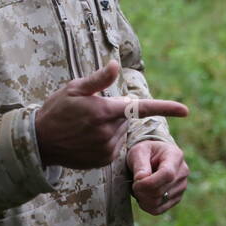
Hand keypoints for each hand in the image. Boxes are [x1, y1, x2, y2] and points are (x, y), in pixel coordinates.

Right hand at [35, 60, 188, 169]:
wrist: (39, 142)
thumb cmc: (56, 110)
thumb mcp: (74, 88)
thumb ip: (98, 79)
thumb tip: (115, 64)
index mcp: (104, 111)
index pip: (140, 108)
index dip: (165, 108)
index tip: (185, 110)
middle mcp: (108, 132)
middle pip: (126, 117)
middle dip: (115, 112)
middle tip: (90, 112)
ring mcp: (107, 149)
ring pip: (120, 132)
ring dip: (110, 127)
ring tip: (85, 126)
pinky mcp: (104, 160)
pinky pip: (114, 145)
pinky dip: (106, 140)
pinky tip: (86, 139)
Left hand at [128, 140, 188, 214]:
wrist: (153, 157)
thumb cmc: (145, 152)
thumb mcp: (139, 152)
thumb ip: (140, 164)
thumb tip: (141, 179)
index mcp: (175, 156)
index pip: (167, 174)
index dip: (149, 183)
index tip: (136, 182)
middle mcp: (182, 172)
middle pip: (160, 191)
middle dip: (141, 191)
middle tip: (134, 184)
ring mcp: (181, 187)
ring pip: (158, 202)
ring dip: (142, 198)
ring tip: (139, 188)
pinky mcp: (176, 199)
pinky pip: (158, 210)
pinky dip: (146, 206)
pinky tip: (143, 195)